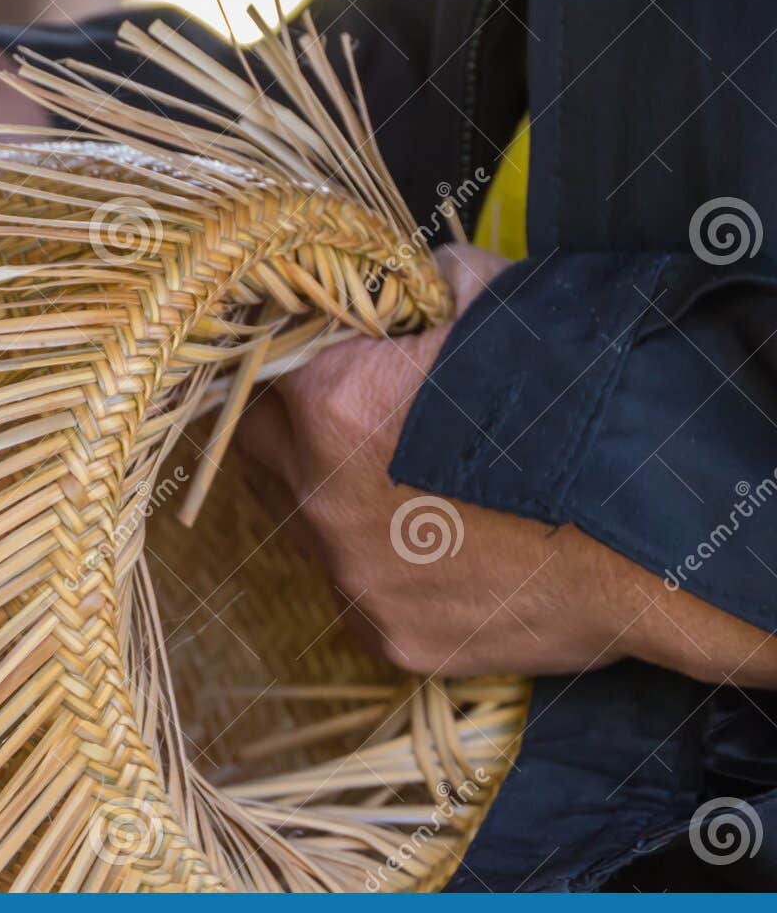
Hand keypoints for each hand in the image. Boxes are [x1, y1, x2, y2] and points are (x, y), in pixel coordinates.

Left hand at [239, 243, 776, 686]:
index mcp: (330, 404)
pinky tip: (446, 548)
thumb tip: (391, 276)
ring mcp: (353, 578)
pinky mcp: (389, 636)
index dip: (280, 359)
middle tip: (348, 420)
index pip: (253, 370)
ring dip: (335, 502)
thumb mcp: (495, 299)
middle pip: (259, 451)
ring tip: (411, 485)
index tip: (309, 359)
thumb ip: (418, 281)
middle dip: (292, 428)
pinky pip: (358, 594)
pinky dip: (386, 568)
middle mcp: (320, 498)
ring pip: (302, 528)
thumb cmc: (579, 402)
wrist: (659, 524)